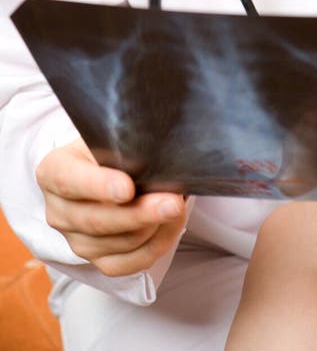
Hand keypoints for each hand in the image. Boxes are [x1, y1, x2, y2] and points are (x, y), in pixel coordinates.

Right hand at [36, 139, 185, 276]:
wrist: (106, 170)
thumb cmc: (110, 149)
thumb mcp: (110, 137)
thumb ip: (125, 146)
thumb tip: (160, 160)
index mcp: (53, 172)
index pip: (69, 181)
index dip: (99, 186)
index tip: (128, 188)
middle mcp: (59, 211)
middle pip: (98, 220)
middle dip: (140, 212)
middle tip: (173, 202)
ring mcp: (76, 241)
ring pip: (119, 242)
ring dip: (155, 227)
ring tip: (178, 206)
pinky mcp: (98, 260)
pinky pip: (130, 263)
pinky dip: (156, 244)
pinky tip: (172, 225)